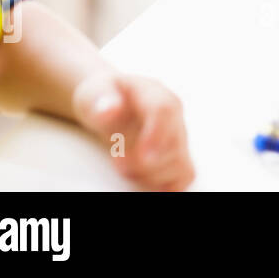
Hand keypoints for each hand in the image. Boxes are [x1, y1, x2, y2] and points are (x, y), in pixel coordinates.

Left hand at [73, 72, 194, 190]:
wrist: (110, 102)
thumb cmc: (101, 98)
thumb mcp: (92, 94)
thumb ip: (99, 101)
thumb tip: (108, 110)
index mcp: (154, 93)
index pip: (164, 110)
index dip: (156, 135)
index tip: (142, 157)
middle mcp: (173, 114)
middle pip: (175, 142)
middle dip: (146, 162)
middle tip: (118, 163)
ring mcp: (179, 135)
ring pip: (181, 163)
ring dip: (152, 175)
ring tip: (125, 167)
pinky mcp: (178, 154)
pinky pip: (185, 175)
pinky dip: (167, 184)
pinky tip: (144, 181)